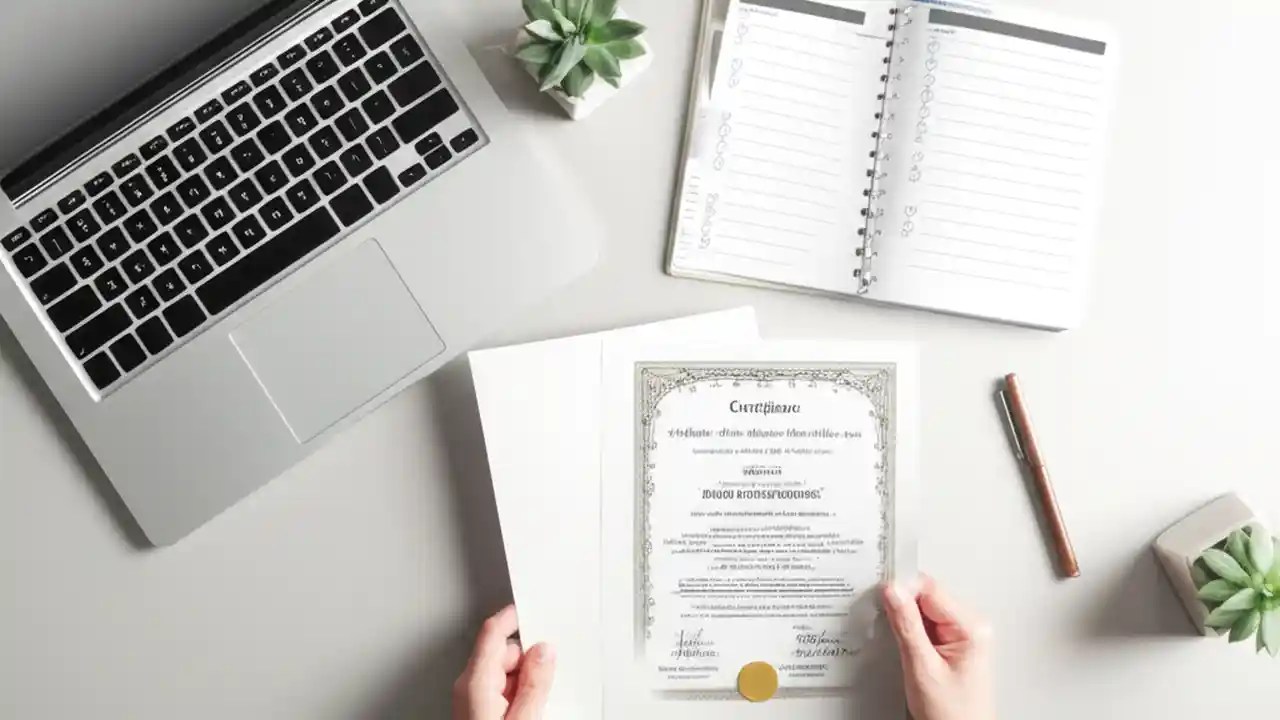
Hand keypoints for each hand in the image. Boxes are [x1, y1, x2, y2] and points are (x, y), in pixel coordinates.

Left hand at [453, 605, 555, 719]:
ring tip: (538, 702)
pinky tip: (528, 710)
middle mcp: (466, 688)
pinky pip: (498, 689)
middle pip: (501, 652)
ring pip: (502, 672)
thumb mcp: (524, 719)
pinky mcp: (473, 712)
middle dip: (527, 658)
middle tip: (548, 673)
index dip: (513, 617)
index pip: (492, 632)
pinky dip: (515, 692)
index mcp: (474, 682)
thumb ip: (534, 685)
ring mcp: (467, 700)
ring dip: (522, 678)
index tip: (531, 610)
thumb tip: (543, 652)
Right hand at [882, 575, 995, 719]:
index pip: (931, 588)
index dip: (903, 589)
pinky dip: (910, 631)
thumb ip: (907, 626)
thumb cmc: (952, 714)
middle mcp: (971, 626)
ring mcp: (962, 634)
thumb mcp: (922, 667)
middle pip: (927, 596)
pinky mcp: (952, 643)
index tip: (880, 595)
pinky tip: (907, 647)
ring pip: (924, 610)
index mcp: (971, 627)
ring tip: (901, 643)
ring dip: (905, 620)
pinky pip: (926, 624)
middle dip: (902, 606)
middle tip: (886, 624)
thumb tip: (894, 591)